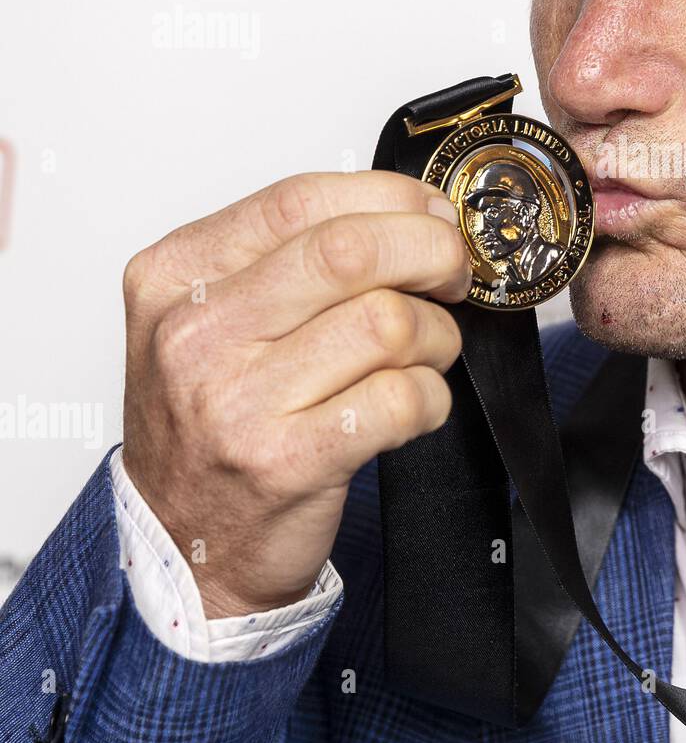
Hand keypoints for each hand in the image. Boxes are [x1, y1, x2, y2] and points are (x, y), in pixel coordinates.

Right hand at [120, 171, 469, 617]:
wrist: (184, 545)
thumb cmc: (212, 421)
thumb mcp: (215, 318)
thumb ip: (290, 257)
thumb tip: (410, 211)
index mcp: (176, 277)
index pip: (300, 199)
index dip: (390, 198)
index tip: (431, 214)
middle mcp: (197, 333)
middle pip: (351, 251)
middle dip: (431, 252)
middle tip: (452, 274)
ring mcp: (239, 401)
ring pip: (389, 323)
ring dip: (436, 335)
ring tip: (425, 353)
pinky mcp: (287, 461)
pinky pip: (402, 398)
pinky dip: (432, 395)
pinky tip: (414, 403)